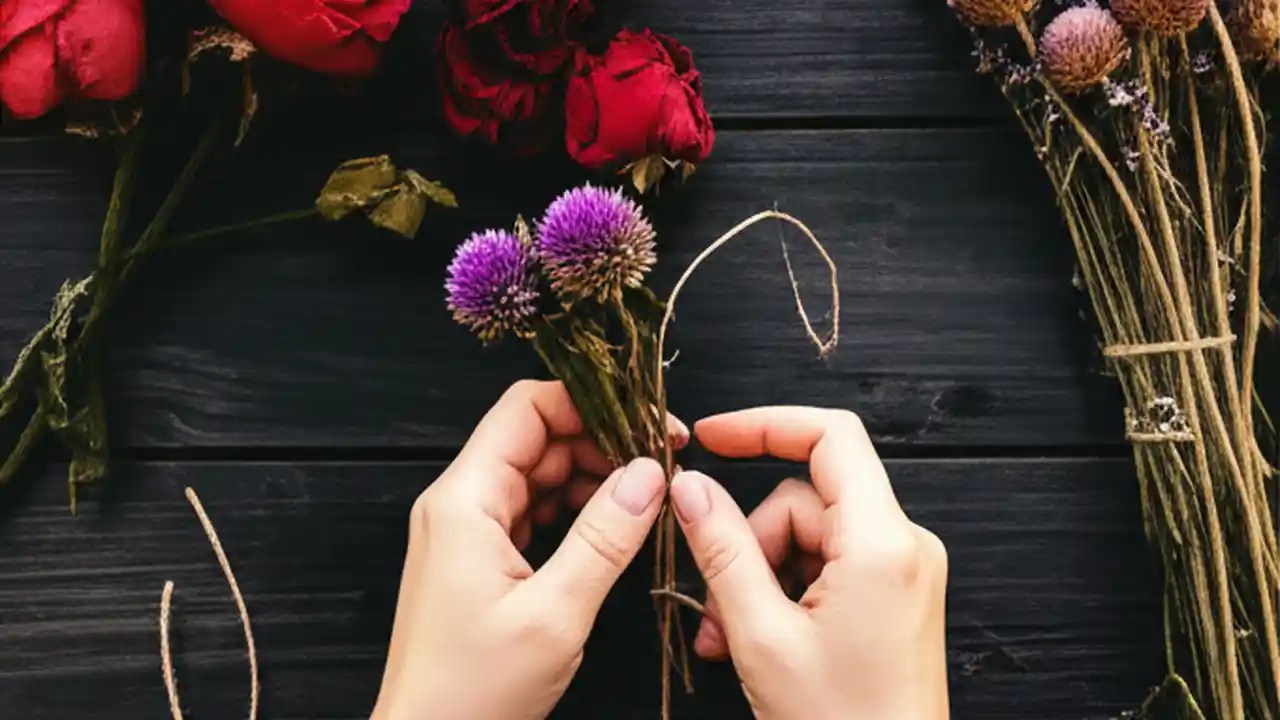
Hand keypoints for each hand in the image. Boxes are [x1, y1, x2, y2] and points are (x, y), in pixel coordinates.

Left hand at [372, 380, 681, 719]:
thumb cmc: (470, 694)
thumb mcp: (554, 614)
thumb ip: (604, 538)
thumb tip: (649, 473)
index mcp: (464, 502)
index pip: (527, 408)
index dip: (593, 404)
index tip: (649, 422)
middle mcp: (459, 506)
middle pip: (537, 438)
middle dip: (603, 442)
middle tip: (663, 465)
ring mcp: (466, 534)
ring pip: (539, 476)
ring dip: (593, 479)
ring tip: (647, 499)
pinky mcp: (478, 562)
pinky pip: (533, 513)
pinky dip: (575, 514)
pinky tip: (613, 529)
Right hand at [669, 407, 948, 719]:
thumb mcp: (761, 636)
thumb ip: (722, 550)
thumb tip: (691, 488)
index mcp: (884, 545)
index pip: (829, 437)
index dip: (764, 425)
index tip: (712, 437)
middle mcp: (905, 548)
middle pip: (804, 498)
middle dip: (750, 542)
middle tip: (718, 606)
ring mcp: (902, 572)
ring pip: (808, 536)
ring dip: (759, 577)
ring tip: (732, 638)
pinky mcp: (893, 596)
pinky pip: (826, 566)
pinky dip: (784, 593)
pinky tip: (755, 639)